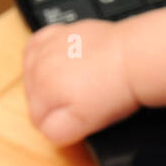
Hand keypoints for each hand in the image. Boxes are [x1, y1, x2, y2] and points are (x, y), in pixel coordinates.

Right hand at [22, 19, 139, 145]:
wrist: (133, 59)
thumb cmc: (116, 91)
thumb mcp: (84, 124)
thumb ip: (57, 130)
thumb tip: (47, 129)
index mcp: (44, 95)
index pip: (38, 120)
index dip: (57, 124)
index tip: (73, 121)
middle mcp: (39, 70)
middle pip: (33, 97)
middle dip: (52, 103)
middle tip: (78, 102)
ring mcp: (47, 50)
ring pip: (31, 73)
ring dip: (45, 80)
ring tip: (70, 84)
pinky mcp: (57, 34)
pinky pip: (35, 45)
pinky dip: (40, 54)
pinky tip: (55, 60)